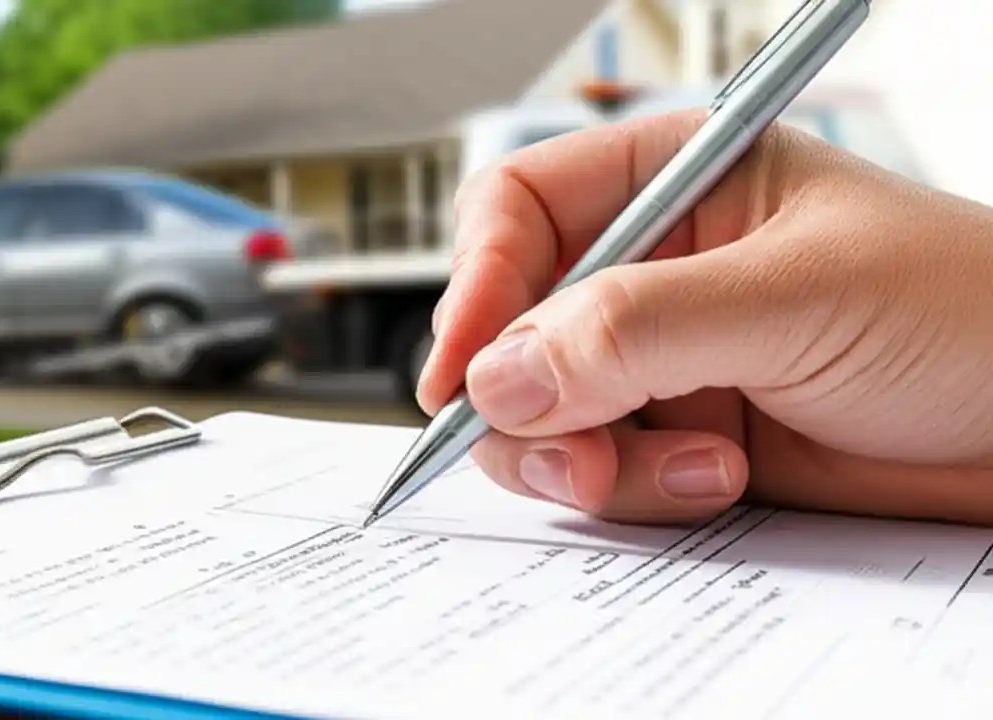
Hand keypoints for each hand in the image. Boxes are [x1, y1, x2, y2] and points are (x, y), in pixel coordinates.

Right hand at [419, 109, 992, 525]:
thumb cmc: (970, 311)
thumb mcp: (794, 298)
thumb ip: (637, 331)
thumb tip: (501, 376)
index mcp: (675, 183)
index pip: (521, 212)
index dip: (477, 284)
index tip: (461, 370)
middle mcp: (653, 271)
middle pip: (511, 325)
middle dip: (525, 396)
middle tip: (568, 448)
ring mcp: (663, 361)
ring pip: (543, 412)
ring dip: (587, 456)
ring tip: (687, 468)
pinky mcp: (682, 439)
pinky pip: (602, 472)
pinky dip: (640, 491)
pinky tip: (725, 477)